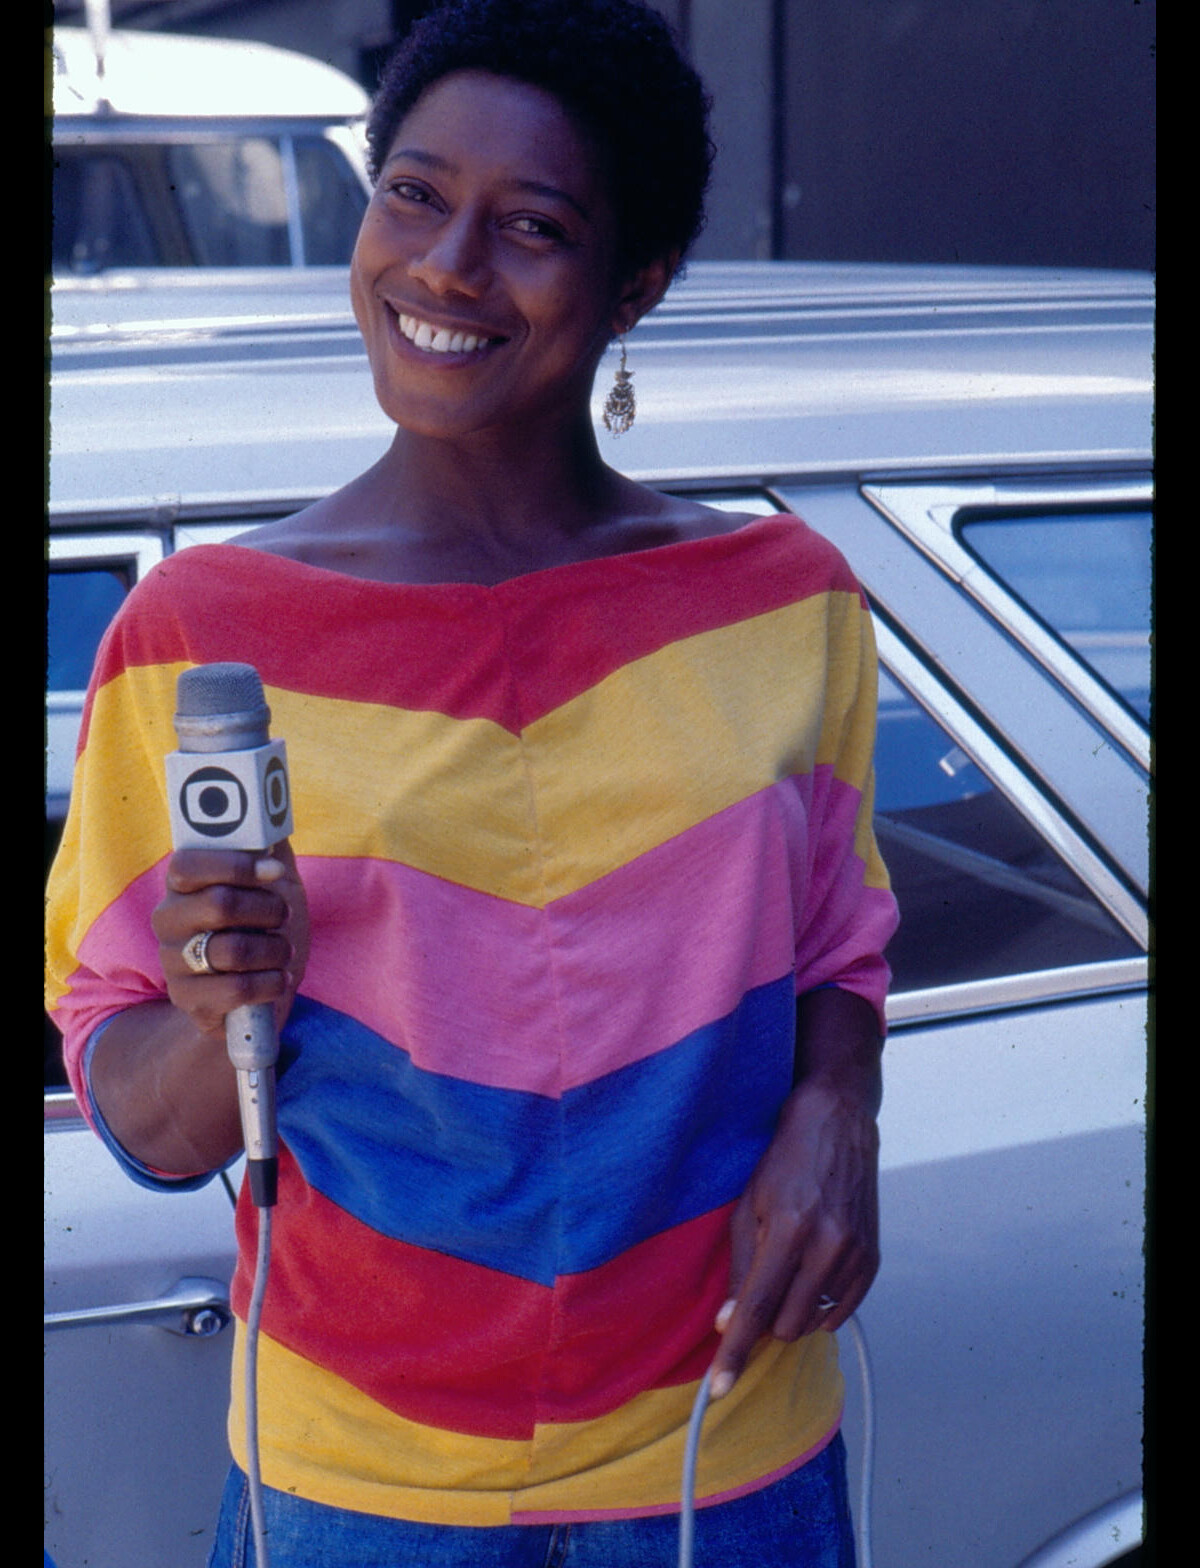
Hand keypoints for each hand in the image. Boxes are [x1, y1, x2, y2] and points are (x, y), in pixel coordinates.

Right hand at [152, 842, 309, 1038]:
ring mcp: (174, 962)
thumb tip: (275, 813)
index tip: (274, 871)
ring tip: (282, 952)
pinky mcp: (188, 1000)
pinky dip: (270, 982)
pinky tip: (278, 979)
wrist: (250, 999)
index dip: (236, 865)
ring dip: (274, 950)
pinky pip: (236, 988)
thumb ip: (269, 850)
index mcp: (183, 887)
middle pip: (220, 904)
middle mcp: (169, 921)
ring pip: (233, 949)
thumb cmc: (261, 933)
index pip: (188, 865)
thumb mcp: (272, 887)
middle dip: (268, 910)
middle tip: (282, 917)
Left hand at [709, 1078, 879, 1398]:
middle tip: (759, 1283)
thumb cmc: (783, 1161)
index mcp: (789, 1228)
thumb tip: (729, 1324)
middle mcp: (828, 1245)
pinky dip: (819, 1307)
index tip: (720, 1388)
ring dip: (791, 1312)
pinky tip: (810, 1277)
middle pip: (785, 1325)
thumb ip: (740, 1268)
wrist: (838, 1123)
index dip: (735, 1351)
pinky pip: (841, 1311)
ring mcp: (856, 1252)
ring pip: (812, 1322)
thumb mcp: (748, 1205)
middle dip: (764, 1320)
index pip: (756, 1308)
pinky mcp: (873, 1257)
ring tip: (786, 1269)